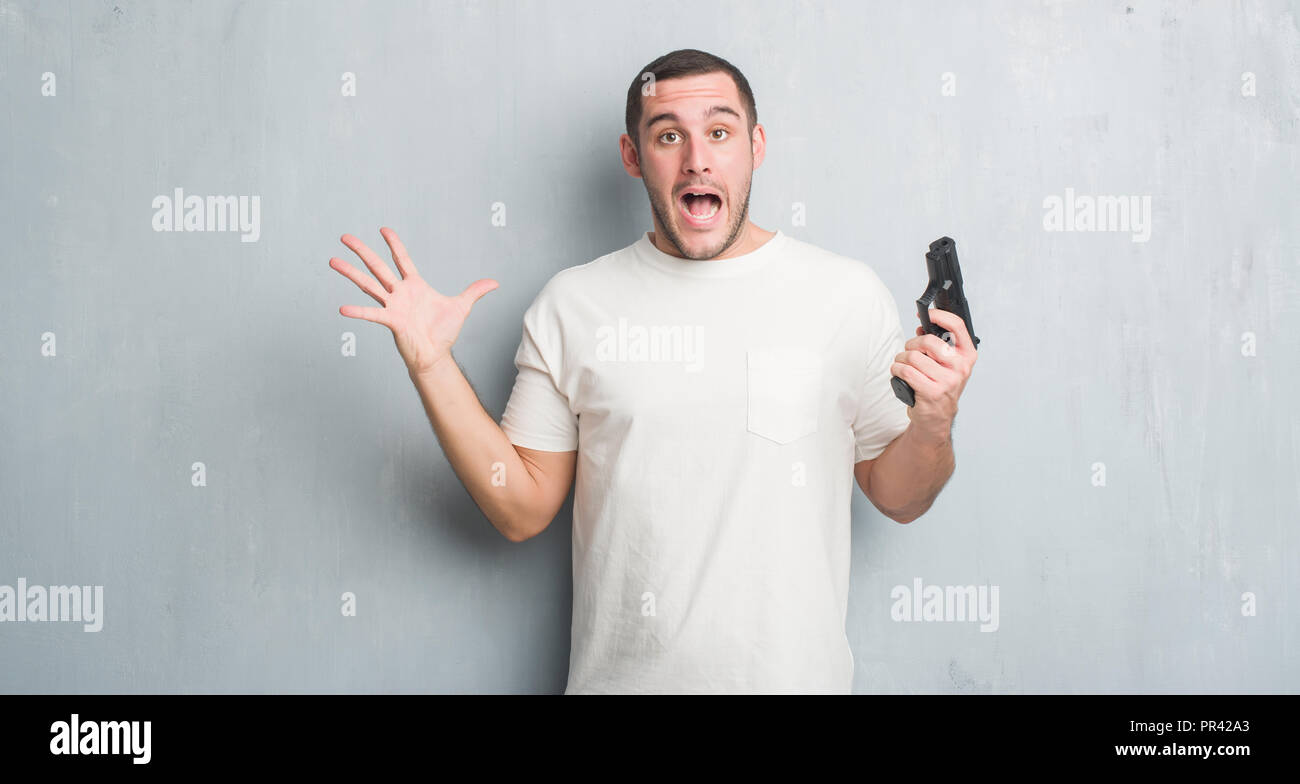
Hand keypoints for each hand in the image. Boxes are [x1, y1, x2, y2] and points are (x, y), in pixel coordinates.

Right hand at [330, 227, 497, 375]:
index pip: (402, 259)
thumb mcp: (461, 307)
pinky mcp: (391, 321)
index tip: (383, 229)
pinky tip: (342, 309)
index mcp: (415, 286)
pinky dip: (359, 312)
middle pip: (378, 266)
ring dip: (350, 273)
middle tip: (345, 237)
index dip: (394, 244)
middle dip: (362, 251)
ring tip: (332, 261)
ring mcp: (393, 305)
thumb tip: (495, 282)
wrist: (435, 355)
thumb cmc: (444, 332)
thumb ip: (475, 292)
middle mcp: (400, 293)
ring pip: (368, 284)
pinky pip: (373, 314)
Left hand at [891, 308, 976, 440]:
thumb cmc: (940, 386)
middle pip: (928, 341)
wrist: (937, 418)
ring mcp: (948, 381)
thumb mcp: (946, 364)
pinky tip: (899, 373)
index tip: (926, 315)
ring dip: (901, 359)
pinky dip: (896, 370)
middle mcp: (961, 368)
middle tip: (909, 351)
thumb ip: (939, 345)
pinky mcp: (932, 392)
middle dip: (911, 344)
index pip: (957, 326)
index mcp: (967, 356)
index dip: (939, 316)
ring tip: (903, 365)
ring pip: (913, 357)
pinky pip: (906, 371)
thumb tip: (922, 327)